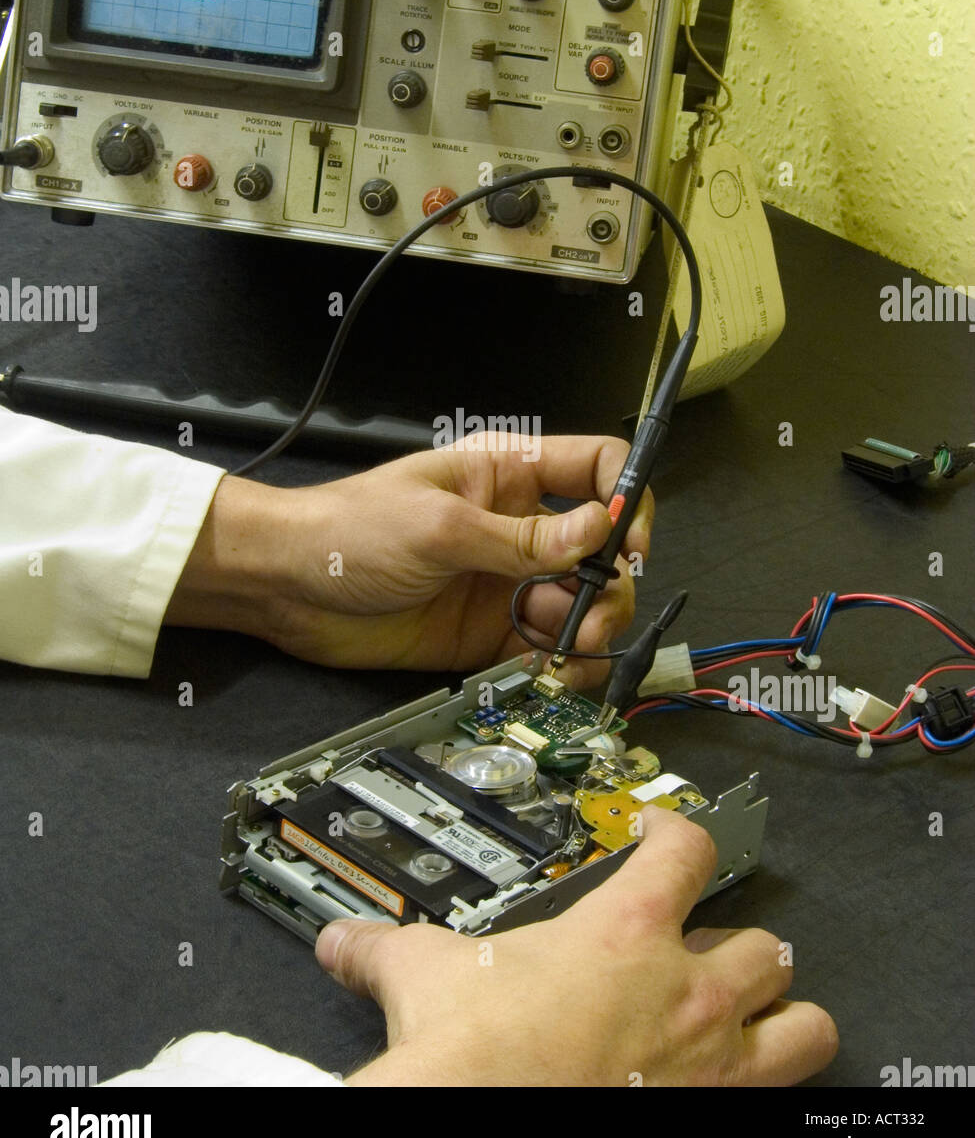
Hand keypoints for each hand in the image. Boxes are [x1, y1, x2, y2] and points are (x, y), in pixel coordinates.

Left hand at [166, 433, 651, 686]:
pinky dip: (562, 661)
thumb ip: (521, 538)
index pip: (596, 469)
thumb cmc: (348, 531)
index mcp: (508, 476)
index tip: (629, 543)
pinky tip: (550, 667)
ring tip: (567, 644)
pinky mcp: (491, 632)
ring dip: (590, 625)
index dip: (626, 500)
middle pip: (603, 547)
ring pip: (583, 601)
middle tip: (593, 612)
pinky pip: (548, 646)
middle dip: (612, 581)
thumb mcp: (440, 527)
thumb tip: (597, 531)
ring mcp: (506, 581)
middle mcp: (517, 527)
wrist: (288, 589)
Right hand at [316, 806, 837, 1087]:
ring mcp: (710, 1066)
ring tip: (763, 1016)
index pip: (685, 852)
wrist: (484, 1121)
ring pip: (803, 1026)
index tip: (667, 834)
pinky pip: (776, 1103)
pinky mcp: (713, 1123)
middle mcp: (684, 994)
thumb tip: (345, 942)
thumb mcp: (426, 975)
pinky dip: (764, 1093)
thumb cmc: (478, 1056)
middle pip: (763, 945)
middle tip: (711, 945)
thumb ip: (388, 948)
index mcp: (625, 935)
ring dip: (785, 1016)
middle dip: (743, 943)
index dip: (680, 833)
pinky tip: (735, 1089)